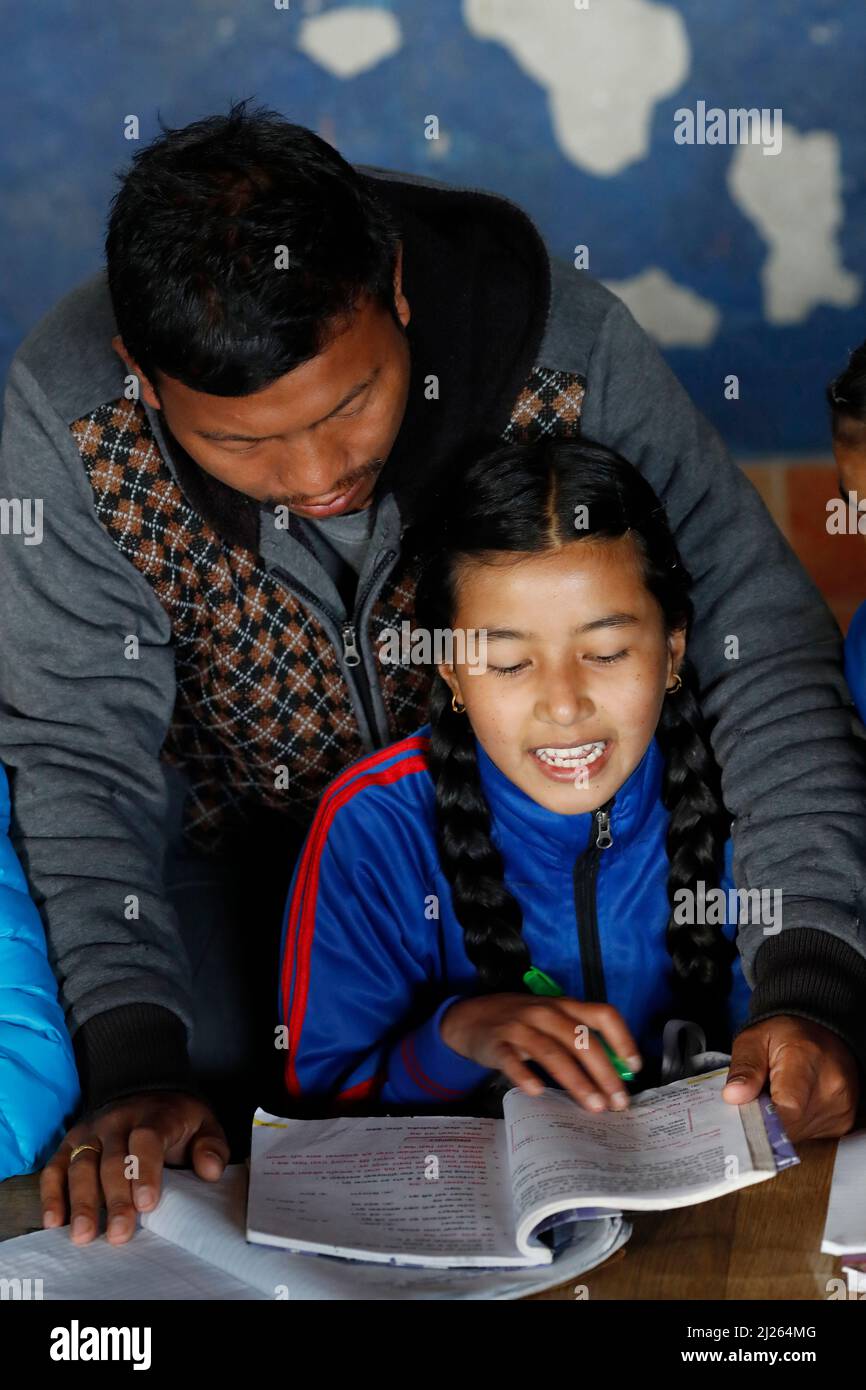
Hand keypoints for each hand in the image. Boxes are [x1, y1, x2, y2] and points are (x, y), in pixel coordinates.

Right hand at [40, 1091, 229, 1244]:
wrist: (146, 1091)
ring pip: (81, 1165)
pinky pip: (55, 1167)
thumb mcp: (205, 1125)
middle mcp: (117, 1120)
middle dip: (115, 1199)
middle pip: (112, 1160)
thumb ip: (212, 1147)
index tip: (147, 1204)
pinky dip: (52, 1194)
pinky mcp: (70, 1143)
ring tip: (84, 1234)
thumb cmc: (176, 1120)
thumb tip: (210, 1170)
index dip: (145, 1171)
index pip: (146, 1140)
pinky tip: (55, 1221)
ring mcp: (91, 1131)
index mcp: (154, 1115)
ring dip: (81, 1202)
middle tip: (119, 1234)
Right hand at [441, 993, 641, 1111]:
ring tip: (593, 1105)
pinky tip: (537, 1092)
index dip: (622, 1039)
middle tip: (618, 1102)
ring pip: (552, 1052)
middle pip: (581, 1040)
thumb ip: (577, 1039)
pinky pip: (512, 1060)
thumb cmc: (519, 1021)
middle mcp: (545, 1012)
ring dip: (576, 1080)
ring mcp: (519, 1026)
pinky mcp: (496, 1043)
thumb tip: (613, 1073)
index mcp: (564, 1006)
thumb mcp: (551, 1020)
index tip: (634, 1067)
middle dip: (604, 1073)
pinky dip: (525, 1075)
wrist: (469, 1016)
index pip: (602, 1014)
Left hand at [721, 1017, 859, 1140]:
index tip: (744, 1118)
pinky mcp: (844, 1121)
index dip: (762, 1121)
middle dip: (766, 1121)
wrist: (821, 1035)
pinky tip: (793, 1104)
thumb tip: (734, 1096)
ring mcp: (842, 1107)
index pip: (788, 1108)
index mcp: (807, 1060)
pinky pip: (810, 1136)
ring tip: (777, 1097)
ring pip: (798, 1135)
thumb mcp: (754, 1039)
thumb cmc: (786, 1036)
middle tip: (757, 1099)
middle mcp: (831, 1087)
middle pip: (790, 1127)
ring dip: (781, 1123)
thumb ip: (745, 1067)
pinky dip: (795, 1124)